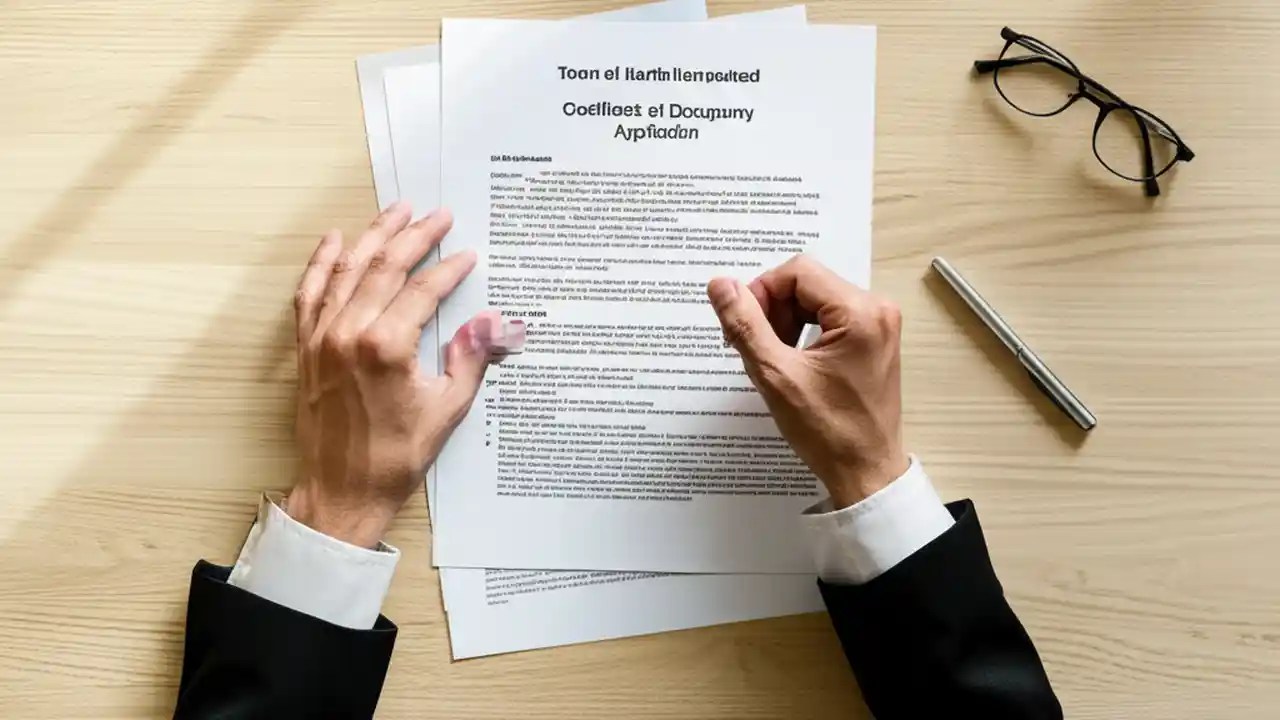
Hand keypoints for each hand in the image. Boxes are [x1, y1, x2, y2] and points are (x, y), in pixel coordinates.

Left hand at [288, 203, 501, 547]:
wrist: (342, 492)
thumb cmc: (395, 457)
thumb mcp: (448, 410)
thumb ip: (470, 358)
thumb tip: (494, 322)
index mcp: (386, 347)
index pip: (423, 291)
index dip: (449, 269)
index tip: (467, 255)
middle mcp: (349, 334)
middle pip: (385, 268)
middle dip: (414, 237)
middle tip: (437, 215)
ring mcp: (322, 338)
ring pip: (348, 271)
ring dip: (373, 237)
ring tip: (396, 212)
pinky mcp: (306, 349)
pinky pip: (310, 294)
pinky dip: (321, 264)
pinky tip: (334, 241)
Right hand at [707, 255, 908, 509]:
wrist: (866, 472)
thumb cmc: (828, 432)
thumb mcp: (776, 375)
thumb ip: (745, 325)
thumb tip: (720, 286)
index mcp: (860, 313)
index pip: (798, 272)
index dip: (761, 291)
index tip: (742, 324)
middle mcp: (876, 310)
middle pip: (807, 283)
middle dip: (772, 308)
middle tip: (750, 343)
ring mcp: (877, 325)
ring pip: (815, 300)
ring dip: (785, 320)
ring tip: (770, 356)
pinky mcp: (873, 340)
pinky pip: (828, 318)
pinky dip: (802, 331)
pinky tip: (789, 360)